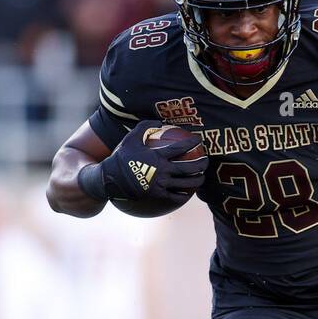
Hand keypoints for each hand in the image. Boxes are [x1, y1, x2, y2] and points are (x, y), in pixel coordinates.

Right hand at [91, 121, 205, 202]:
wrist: (111, 179)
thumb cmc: (122, 156)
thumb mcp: (131, 138)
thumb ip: (146, 127)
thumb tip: (161, 122)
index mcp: (158, 156)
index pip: (180, 148)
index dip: (191, 143)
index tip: (198, 140)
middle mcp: (162, 170)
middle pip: (189, 168)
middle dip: (201, 164)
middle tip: (206, 161)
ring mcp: (161, 184)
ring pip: (185, 183)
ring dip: (197, 180)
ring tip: (202, 178)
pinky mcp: (158, 195)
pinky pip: (175, 196)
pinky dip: (183, 194)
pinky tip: (188, 193)